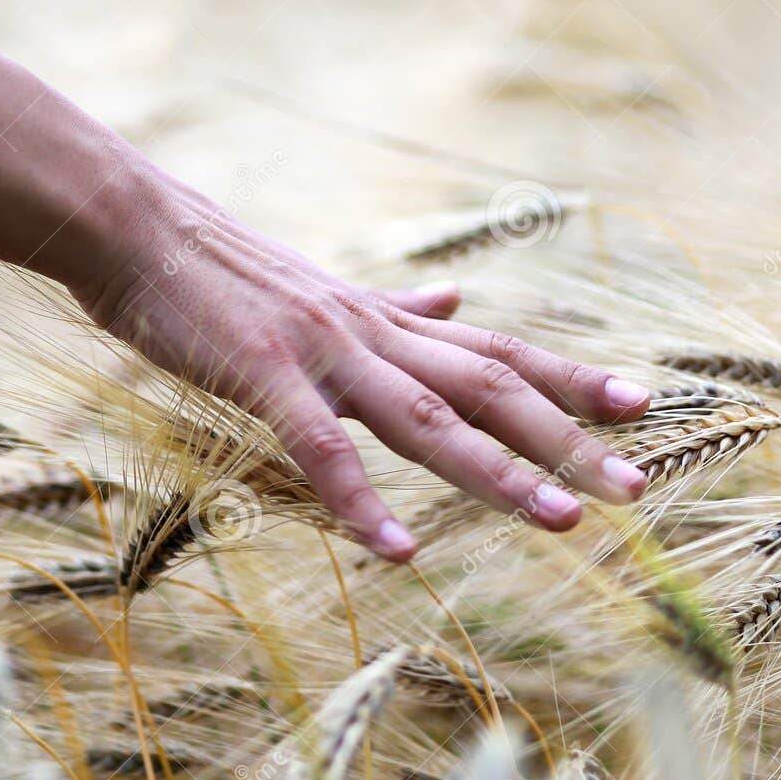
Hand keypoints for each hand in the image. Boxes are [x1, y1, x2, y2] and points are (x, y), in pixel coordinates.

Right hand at [67, 164, 651, 561]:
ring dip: (496, 472)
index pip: (500, 351)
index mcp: (387, 321)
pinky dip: (362, 500)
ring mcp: (322, 352)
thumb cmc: (224, 270)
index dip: (573, 378)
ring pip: (426, 417)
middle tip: (635, 485)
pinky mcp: (263, 373)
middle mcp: (373, 333)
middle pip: (489, 387)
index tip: (643, 404)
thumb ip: (396, 307)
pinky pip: (321, 447)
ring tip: (559, 520)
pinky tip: (398, 551)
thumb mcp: (326, 289)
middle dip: (567, 437)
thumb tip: (455, 298)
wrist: (136, 228)